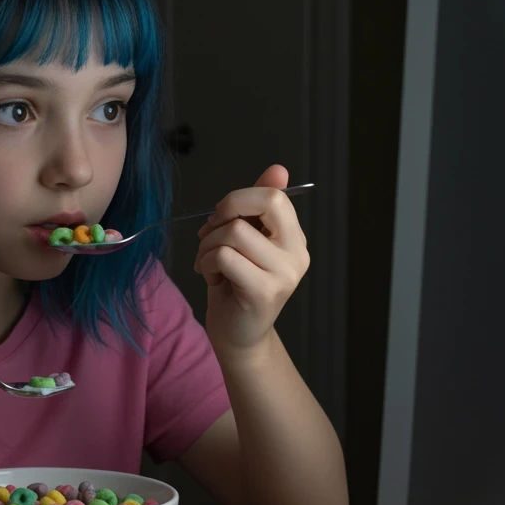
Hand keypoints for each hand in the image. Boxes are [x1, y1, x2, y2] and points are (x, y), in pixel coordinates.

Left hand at [194, 164, 309, 358]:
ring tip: (208, 262)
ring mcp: (285, 274)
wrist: (237, 334)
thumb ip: (257, 205)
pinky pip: (225, 256)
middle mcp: (297, 254)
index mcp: (294, 237)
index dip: (238, 198)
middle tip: (211, 232)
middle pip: (264, 202)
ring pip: (235, 232)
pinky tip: (211, 277)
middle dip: (226, 210)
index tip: (221, 217)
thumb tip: (279, 169)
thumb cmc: (235, 283)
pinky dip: (207, 262)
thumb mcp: (245, 239)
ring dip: (208, 244)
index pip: (274, 195)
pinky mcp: (264, 292)